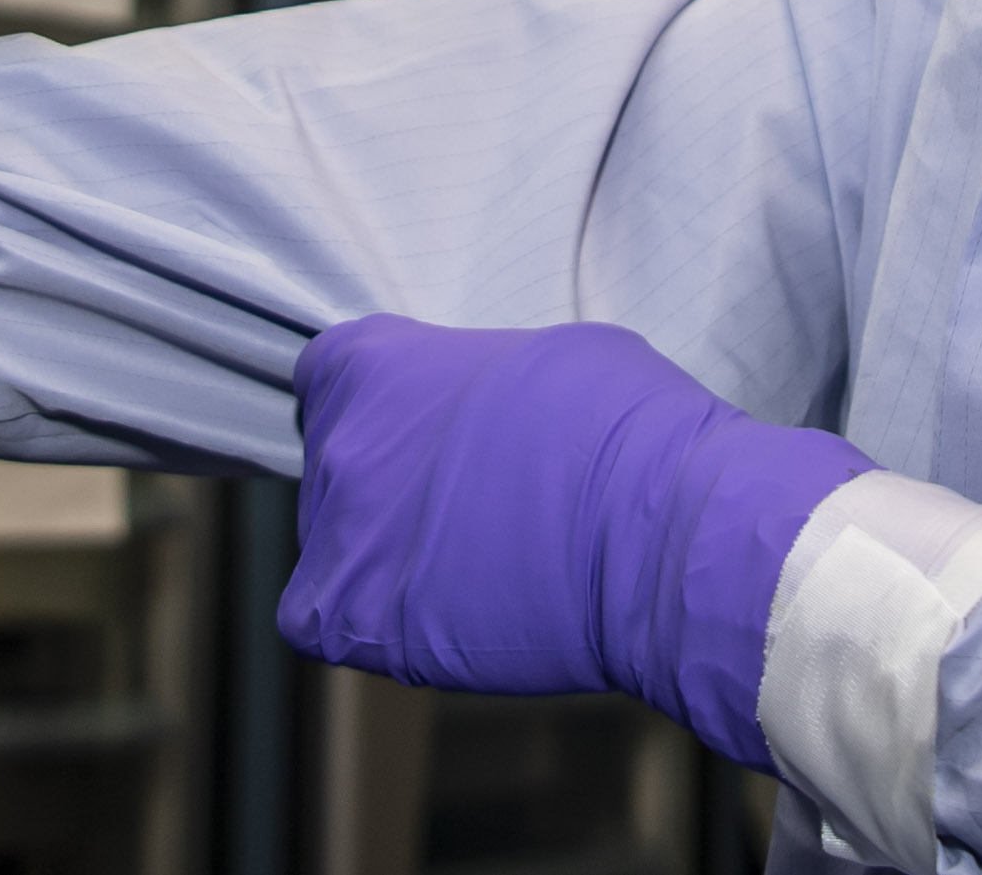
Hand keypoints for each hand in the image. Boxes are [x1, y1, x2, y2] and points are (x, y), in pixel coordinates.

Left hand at [279, 317, 871, 770]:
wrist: (658, 538)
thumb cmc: (623, 432)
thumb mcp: (544, 357)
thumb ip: (476, 378)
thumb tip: (479, 408)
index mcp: (371, 364)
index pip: (329, 377)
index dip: (377, 406)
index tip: (422, 431)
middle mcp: (339, 445)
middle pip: (334, 465)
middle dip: (389, 482)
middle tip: (466, 505)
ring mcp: (340, 535)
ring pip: (332, 546)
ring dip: (383, 555)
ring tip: (466, 569)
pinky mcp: (354, 619)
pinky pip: (323, 622)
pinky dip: (368, 625)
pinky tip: (433, 618)